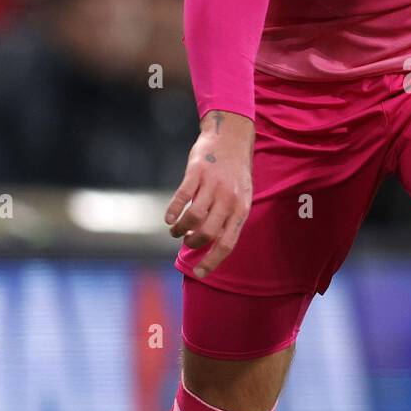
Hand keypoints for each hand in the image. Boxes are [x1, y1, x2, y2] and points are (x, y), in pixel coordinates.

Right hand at [166, 110, 253, 277]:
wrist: (231, 137)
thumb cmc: (235, 173)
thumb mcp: (240, 196)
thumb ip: (227, 219)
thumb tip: (209, 245)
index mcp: (241, 208)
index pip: (227, 243)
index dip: (212, 261)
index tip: (199, 273)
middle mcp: (229, 198)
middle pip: (208, 233)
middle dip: (194, 243)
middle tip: (186, 241)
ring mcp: (213, 184)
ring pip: (194, 218)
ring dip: (180, 229)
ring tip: (175, 230)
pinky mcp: (197, 172)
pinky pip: (182, 197)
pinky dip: (173, 211)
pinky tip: (168, 219)